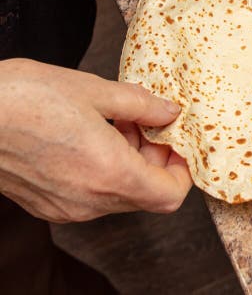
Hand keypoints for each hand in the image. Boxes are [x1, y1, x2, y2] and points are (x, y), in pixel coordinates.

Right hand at [0, 59, 191, 222]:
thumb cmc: (23, 99)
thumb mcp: (94, 90)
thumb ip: (141, 105)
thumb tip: (169, 112)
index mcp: (109, 174)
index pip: (169, 195)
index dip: (182, 170)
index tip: (177, 142)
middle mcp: (89, 200)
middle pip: (146, 195)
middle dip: (156, 160)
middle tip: (146, 123)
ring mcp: (65, 207)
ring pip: (120, 195)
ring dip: (130, 163)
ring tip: (116, 123)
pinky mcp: (47, 204)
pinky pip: (92, 195)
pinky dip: (105, 170)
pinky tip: (91, 136)